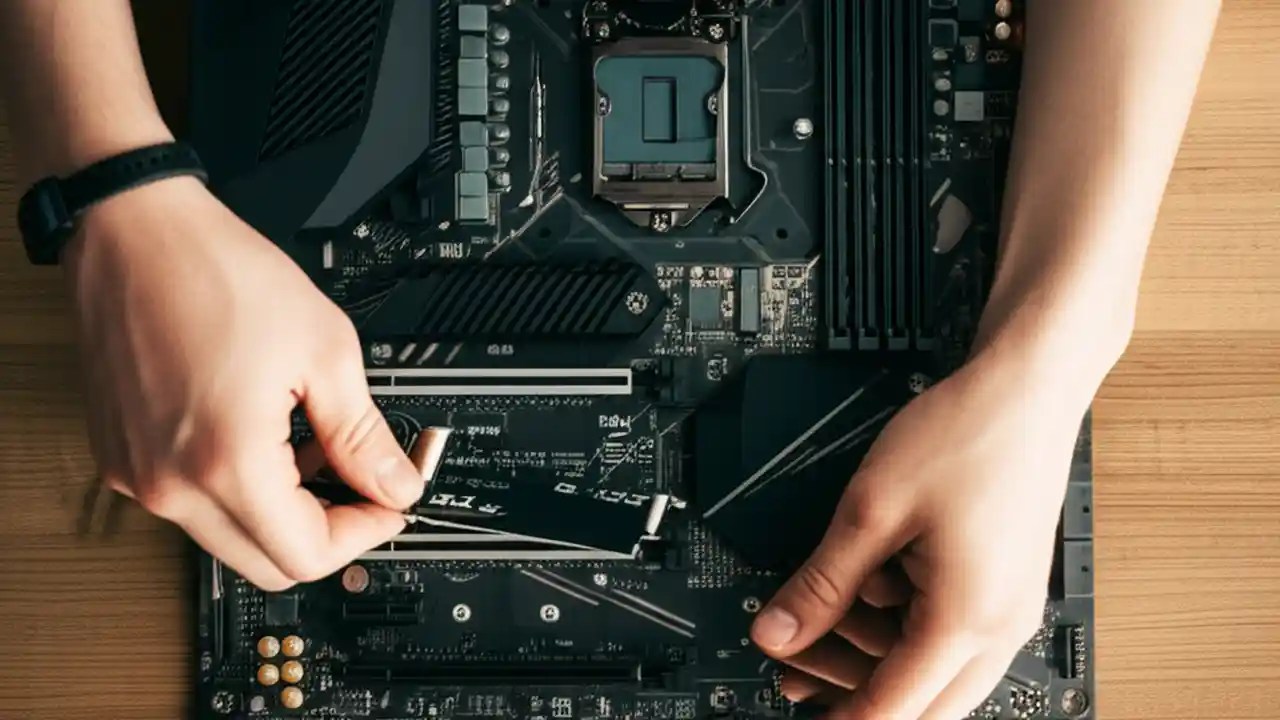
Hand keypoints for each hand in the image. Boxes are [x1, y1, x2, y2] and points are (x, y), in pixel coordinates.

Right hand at [67, 178, 422, 590]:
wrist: (137, 232)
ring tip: (314, 446)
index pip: (308, 556)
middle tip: (364, 485)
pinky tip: (265, 436)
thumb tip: (397, 486)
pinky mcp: (124, 459)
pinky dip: (240, 489)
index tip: (390, 502)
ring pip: (231, 538)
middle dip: (329, 533)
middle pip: (268, 564)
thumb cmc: (216, 274)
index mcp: (225, 462)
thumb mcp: (326, 352)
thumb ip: (365, 436)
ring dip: (284, 511)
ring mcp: (139, 475)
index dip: (366, 532)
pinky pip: (193, 504)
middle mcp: (169, 484)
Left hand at [750, 356, 1084, 718]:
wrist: (1025, 391)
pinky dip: (902, 633)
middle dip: (851, 695)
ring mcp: (1008, 610)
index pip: (892, 710)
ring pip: (936, 677)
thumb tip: (774, 632)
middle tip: (790, 673)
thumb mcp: (870, 510)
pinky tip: (863, 601)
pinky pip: (951, 639)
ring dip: (874, 663)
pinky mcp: (1004, 590)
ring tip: (812, 631)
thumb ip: (820, 583)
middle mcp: (999, 629)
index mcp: (966, 620)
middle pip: (922, 708)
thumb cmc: (965, 436)